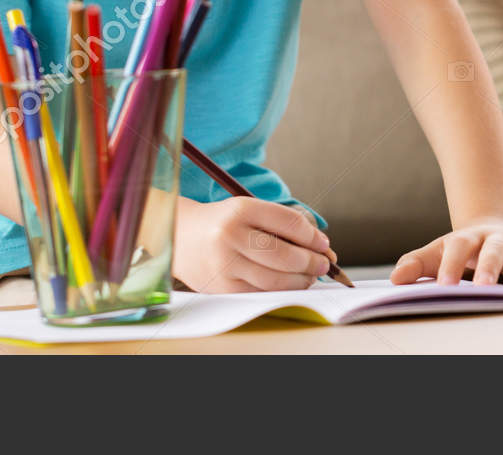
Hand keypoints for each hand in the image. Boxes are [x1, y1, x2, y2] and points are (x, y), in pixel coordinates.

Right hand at [172, 196, 336, 293]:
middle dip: (311, 262)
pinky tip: (290, 284)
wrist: (178, 235)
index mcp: (241, 210)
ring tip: (310, 276)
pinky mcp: (222, 287)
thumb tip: (321, 246)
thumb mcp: (248, 210)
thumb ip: (281, 223)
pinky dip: (282, 291)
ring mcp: (225, 264)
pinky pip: (261, 293)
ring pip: (275, 280)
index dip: (312, 236)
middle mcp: (231, 236)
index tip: (323, 243)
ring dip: (301, 280)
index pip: (289, 223)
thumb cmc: (223, 222)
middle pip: (284, 256)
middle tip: (324, 264)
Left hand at [389, 217, 502, 287]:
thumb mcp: (439, 253)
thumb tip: (395, 279)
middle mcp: (501, 240)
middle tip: (484, 286)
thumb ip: (418, 264)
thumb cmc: (464, 250)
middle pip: (497, 247)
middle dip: (491, 266)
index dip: (452, 264)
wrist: (495, 231)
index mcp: (472, 238)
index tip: (444, 285)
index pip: (460, 246)